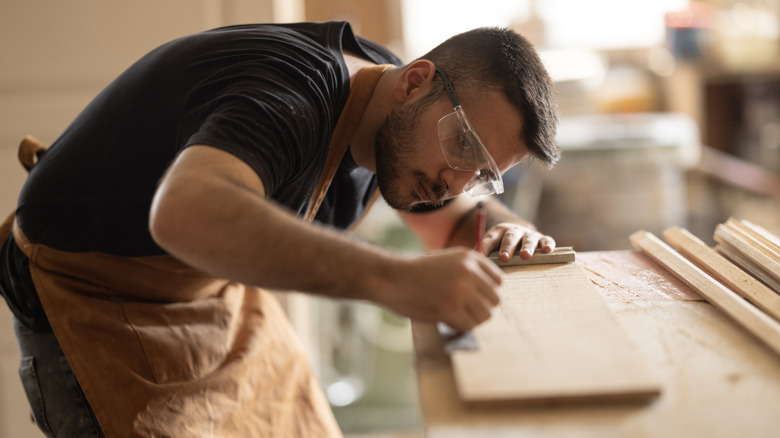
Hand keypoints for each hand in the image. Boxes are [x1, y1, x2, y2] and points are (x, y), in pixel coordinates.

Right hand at [377, 248, 503, 331]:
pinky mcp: (450, 309)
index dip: (487, 292)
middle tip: (465, 310)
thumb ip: (469, 271)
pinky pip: (470, 325)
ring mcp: (460, 290)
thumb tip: (492, 291)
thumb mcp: (447, 260)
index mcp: (469, 258)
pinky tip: (448, 321)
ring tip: (457, 316)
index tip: (473, 297)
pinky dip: (461, 327)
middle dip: (482, 307)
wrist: (392, 277)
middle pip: (495, 299)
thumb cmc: (417, 272)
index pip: (498, 280)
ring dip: (472, 319)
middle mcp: (469, 272)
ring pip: (485, 315)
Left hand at [479, 222, 555, 261]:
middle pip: (510, 237)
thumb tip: (470, 262)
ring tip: (525, 256)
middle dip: (507, 247)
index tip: (481, 255)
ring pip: (528, 239)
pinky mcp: (543, 239)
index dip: (485, 246)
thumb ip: (482, 252)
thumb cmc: (501, 245)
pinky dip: (547, 244)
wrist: (519, 233)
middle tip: (504, 257)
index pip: (490, 237)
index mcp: (498, 231)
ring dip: (527, 247)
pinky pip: (547, 240)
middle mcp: (514, 231)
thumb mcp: (491, 245)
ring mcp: (529, 234)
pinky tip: (547, 250)